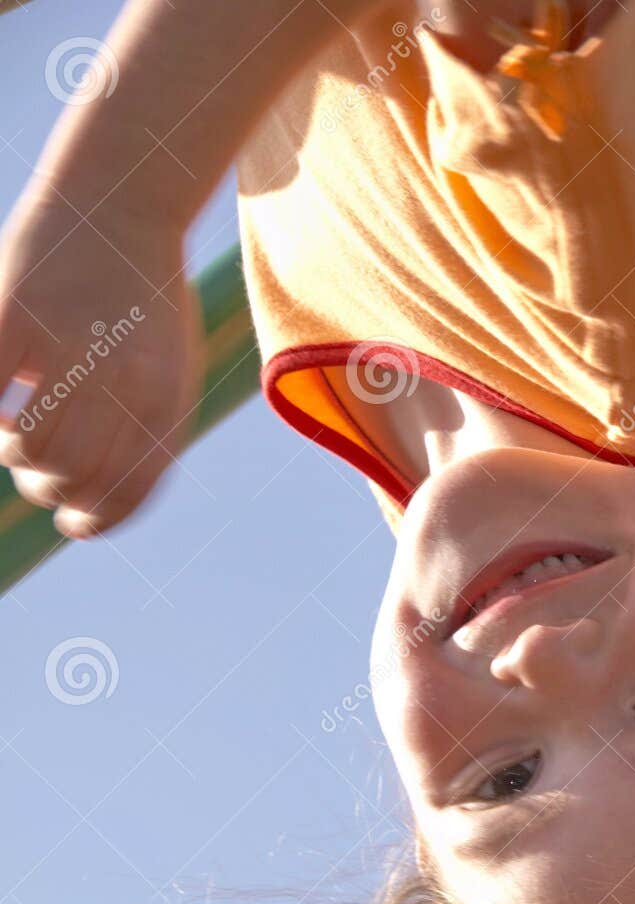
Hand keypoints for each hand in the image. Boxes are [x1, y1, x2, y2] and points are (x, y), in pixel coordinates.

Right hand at [0, 187, 202, 537]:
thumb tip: (88, 512)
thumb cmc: (144, 303)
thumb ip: (144, 441)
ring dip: (13, 454)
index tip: (71, 520)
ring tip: (12, 432)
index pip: (123, 495)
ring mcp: (66, 348)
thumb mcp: (170, 376)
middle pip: (68, 479)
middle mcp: (121, 380)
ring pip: (27, 450)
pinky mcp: (14, 317)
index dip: (91, 521)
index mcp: (162, 402)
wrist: (121, 203)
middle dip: (46, 488)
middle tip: (37, 469)